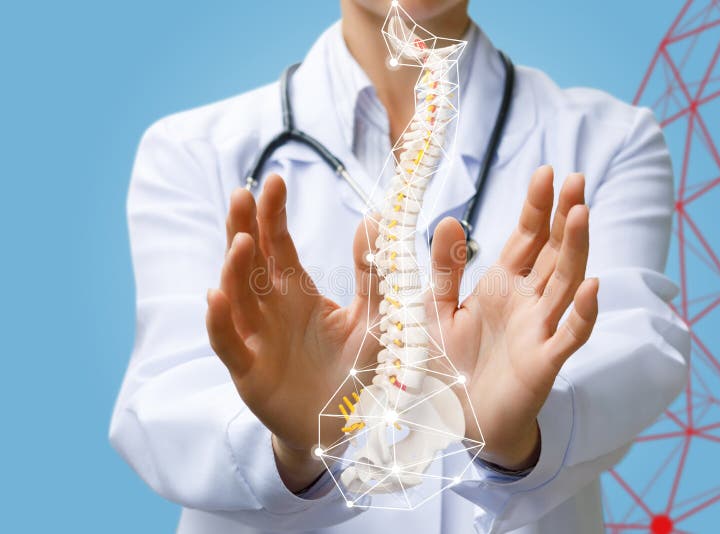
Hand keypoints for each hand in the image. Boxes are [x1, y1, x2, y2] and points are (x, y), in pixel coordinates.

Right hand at [206, 174, 379, 490]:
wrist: (348, 426)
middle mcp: (270, 310)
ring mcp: (256, 339)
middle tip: (242, 194)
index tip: (273, 179)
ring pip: (236, 297)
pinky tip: (215, 296)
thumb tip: (376, 219)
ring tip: (240, 242)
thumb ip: (375, 274)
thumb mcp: (376, 317)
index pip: (278, 244)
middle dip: (244, 227)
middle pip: (250, 261)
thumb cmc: (359, 368)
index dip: (273, 213)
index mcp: (296, 292)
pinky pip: (229, 344)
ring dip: (234, 269)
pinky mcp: (249, 372)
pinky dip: (219, 321)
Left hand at [429, 165, 598, 470]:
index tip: (547, 171)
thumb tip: (449, 218)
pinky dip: (583, 315)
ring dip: (575, 250)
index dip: (538, 206)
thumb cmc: (450, 363)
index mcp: (502, 285)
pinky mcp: (542, 362)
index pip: (526, 238)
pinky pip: (568, 336)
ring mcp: (539, 330)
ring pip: (565, 284)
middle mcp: (527, 302)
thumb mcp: (436, 309)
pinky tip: (594, 288)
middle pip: (553, 252)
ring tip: (582, 212)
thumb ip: (444, 268)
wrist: (457, 420)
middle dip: (564, 216)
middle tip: (576, 179)